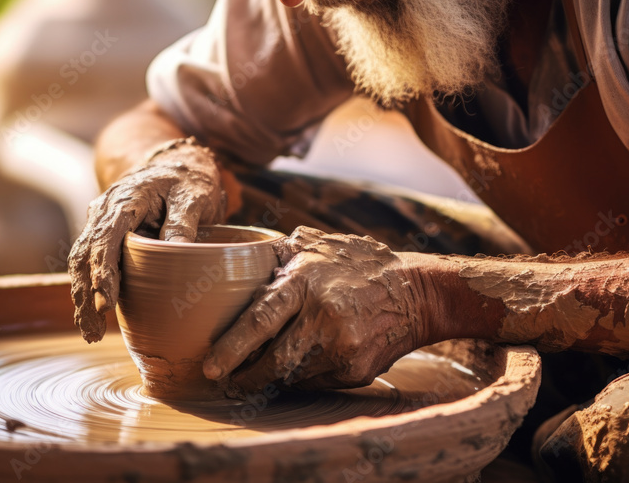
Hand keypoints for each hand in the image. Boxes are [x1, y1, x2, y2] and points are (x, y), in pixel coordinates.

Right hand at [69, 138, 227, 342]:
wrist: (179, 167)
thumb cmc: (189, 182)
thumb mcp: (194, 197)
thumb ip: (183, 222)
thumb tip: (175, 253)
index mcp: (125, 198)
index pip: (105, 237)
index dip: (103, 271)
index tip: (106, 302)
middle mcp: (104, 210)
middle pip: (85, 254)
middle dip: (85, 294)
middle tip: (93, 331)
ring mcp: (100, 223)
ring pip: (81, 262)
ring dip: (82, 297)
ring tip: (90, 332)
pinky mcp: (105, 237)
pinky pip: (90, 263)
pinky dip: (89, 289)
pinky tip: (93, 316)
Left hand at [203, 226, 433, 391]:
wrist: (416, 291)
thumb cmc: (358, 265)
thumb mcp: (316, 246)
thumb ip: (276, 255)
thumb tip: (231, 263)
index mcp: (307, 281)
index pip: (260, 319)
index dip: (232, 347)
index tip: (212, 367)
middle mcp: (325, 316)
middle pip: (273, 361)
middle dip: (245, 375)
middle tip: (225, 379)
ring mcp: (343, 348)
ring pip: (291, 376)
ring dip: (271, 377)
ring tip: (256, 372)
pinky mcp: (356, 370)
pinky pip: (314, 382)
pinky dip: (300, 378)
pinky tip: (299, 365)